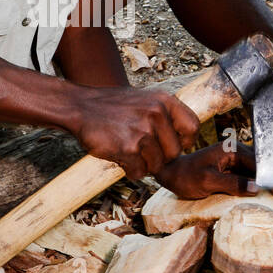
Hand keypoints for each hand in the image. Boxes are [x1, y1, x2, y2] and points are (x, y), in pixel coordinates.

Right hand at [71, 87, 199, 180]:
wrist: (80, 106)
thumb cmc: (113, 106)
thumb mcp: (145, 99)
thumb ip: (165, 115)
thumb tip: (187, 138)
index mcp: (164, 101)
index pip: (192, 128)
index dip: (184, 142)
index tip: (170, 144)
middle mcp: (156, 114)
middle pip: (174, 153)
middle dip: (160, 157)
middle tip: (143, 151)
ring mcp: (142, 131)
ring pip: (157, 165)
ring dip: (143, 165)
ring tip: (129, 152)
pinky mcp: (128, 148)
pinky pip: (139, 172)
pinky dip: (130, 170)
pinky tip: (120, 157)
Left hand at [157, 140, 272, 200]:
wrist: (171, 174)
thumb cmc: (186, 177)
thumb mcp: (207, 181)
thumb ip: (231, 183)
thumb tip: (255, 188)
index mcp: (233, 150)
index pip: (260, 165)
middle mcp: (237, 151)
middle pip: (265, 166)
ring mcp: (236, 160)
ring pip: (262, 171)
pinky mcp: (234, 169)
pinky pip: (254, 176)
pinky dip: (266, 184)